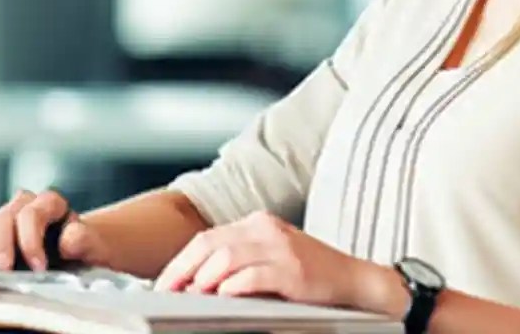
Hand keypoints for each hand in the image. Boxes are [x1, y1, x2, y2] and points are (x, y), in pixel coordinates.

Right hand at [0, 188, 109, 270]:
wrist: (76, 251)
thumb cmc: (84, 248)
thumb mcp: (94, 245)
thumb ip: (84, 240)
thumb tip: (69, 239)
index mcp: (51, 203)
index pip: (32, 214)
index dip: (31, 240)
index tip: (37, 267)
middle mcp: (25, 204)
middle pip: (5, 218)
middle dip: (4, 245)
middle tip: (6, 270)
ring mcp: (5, 216)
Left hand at [152, 210, 367, 308]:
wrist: (356, 282)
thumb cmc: (310, 276)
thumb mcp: (270, 258)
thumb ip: (238, 262)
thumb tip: (196, 283)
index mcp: (256, 224)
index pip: (207, 238)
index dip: (180, 261)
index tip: (164, 284)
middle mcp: (265, 229)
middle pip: (210, 243)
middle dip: (183, 269)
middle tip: (168, 292)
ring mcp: (280, 247)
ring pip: (226, 255)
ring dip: (204, 278)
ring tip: (192, 296)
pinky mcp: (293, 269)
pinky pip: (254, 274)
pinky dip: (233, 285)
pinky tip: (223, 295)